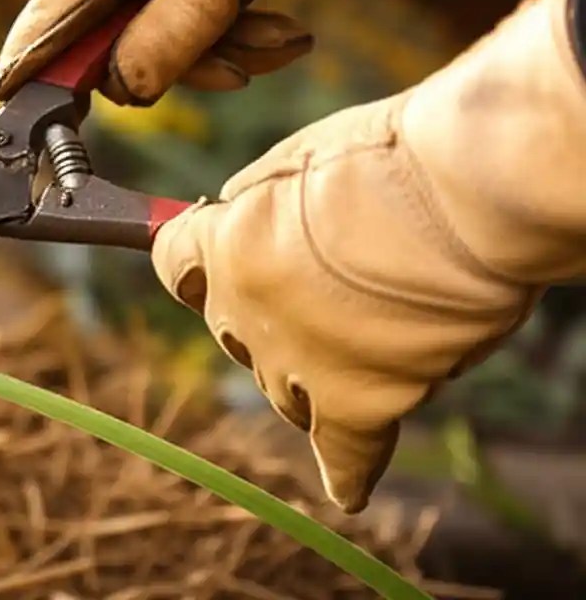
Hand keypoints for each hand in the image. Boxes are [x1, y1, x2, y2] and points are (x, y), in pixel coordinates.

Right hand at [0, 0, 389, 105]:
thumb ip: (175, 38)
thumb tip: (128, 92)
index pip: (47, 28)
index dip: (42, 81)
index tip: (44, 125)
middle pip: (113, 33)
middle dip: (176, 62)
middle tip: (239, 72)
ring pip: (158, 18)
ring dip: (218, 44)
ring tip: (281, 43)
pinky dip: (228, 19)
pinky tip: (280, 31)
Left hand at [149, 0, 585, 512]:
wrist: (468, 192)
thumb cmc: (393, 155)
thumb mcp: (301, 156)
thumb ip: (258, 200)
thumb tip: (238, 219)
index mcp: (224, 248)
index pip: (174, 264)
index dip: (195, 257)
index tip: (210, 252)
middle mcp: (246, 315)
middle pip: (235, 329)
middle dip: (268, 310)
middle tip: (332, 278)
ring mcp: (299, 364)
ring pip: (285, 388)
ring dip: (313, 367)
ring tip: (369, 330)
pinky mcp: (363, 403)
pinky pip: (346, 452)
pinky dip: (350, 469)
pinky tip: (345, 488)